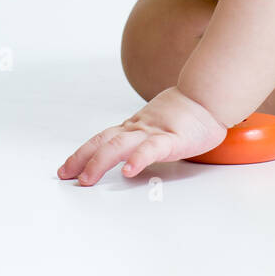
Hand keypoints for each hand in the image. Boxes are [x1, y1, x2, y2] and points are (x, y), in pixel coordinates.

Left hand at [57, 86, 229, 185]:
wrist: (209, 96)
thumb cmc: (186, 114)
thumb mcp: (156, 125)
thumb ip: (140, 138)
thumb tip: (125, 156)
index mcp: (135, 127)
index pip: (102, 138)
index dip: (81, 152)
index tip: (66, 169)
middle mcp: (139, 128)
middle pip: (104, 141)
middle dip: (82, 159)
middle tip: (67, 175)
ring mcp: (154, 132)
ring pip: (120, 145)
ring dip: (99, 162)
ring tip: (87, 179)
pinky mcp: (173, 138)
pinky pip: (152, 149)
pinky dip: (138, 159)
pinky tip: (129, 171)